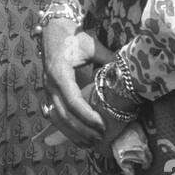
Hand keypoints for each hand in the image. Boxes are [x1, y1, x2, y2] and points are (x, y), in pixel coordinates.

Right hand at [37, 18, 115, 149]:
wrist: (53, 30)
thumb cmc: (74, 37)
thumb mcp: (92, 46)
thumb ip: (109, 60)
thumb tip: (127, 73)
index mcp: (59, 72)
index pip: (73, 101)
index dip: (87, 116)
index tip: (102, 125)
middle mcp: (50, 84)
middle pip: (64, 114)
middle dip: (82, 129)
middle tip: (100, 137)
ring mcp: (47, 89)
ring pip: (56, 118)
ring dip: (72, 133)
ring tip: (89, 144)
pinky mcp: (48, 93)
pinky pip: (54, 115)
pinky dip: (65, 128)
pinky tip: (77, 137)